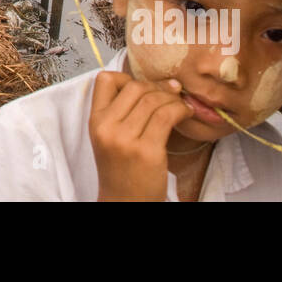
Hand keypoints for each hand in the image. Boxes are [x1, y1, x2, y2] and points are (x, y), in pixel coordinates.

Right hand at [88, 72, 193, 201]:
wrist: (124, 203)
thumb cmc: (121, 170)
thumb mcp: (109, 137)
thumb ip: (120, 111)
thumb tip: (155, 83)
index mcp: (95, 121)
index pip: (105, 79)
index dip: (127, 77)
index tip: (143, 88)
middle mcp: (107, 127)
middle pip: (135, 86)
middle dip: (157, 87)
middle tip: (170, 94)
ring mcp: (126, 139)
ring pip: (153, 99)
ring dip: (172, 98)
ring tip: (181, 105)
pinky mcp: (148, 151)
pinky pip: (166, 116)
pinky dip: (180, 109)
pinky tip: (185, 113)